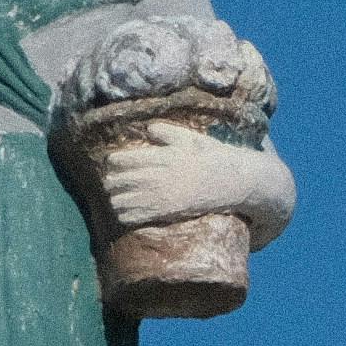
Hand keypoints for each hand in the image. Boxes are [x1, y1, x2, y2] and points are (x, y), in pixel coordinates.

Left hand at [98, 125, 288, 232]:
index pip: (122, 160)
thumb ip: (168, 133)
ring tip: (119, 201)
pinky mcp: (164, 212)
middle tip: (114, 185)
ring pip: (119, 201)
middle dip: (112, 184)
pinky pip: (132, 217)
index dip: (114, 163)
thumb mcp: (192, 139)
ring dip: (116, 201)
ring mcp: (159, 196)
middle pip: (116, 182)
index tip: (114, 165)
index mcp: (159, 156)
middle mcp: (155, 176)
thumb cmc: (213, 158)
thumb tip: (149, 129)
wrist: (233, 181)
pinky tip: (128, 214)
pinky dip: (125, 216)